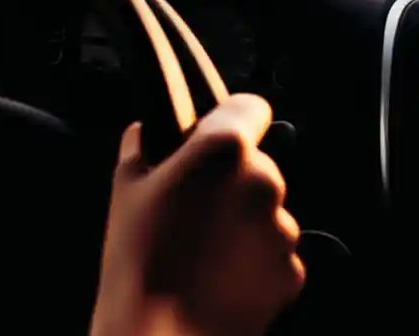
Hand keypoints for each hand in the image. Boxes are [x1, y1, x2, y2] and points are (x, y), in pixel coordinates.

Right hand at [91, 94, 303, 335]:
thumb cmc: (138, 259)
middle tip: (194, 207)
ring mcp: (282, 229)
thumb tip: (145, 131)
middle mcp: (263, 181)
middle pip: (257, 163)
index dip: (230, 118)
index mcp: (223, 150)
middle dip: (232, 179)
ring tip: (203, 248)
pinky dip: (254, 260)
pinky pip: (274, 253)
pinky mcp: (292, 270)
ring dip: (244, 221)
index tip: (214, 135)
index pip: (249, 107)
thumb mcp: (126, 188)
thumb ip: (141, 146)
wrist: (161, 334)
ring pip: (267, 210)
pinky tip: (219, 275)